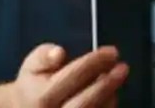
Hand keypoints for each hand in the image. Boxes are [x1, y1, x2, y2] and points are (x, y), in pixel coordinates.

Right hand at [9, 43, 127, 107]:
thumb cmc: (33, 86)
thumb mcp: (32, 66)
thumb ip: (44, 56)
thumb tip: (59, 53)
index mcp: (42, 97)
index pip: (72, 77)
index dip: (94, 62)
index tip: (112, 52)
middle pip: (85, 103)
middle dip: (107, 84)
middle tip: (122, 67)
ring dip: (110, 97)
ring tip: (117, 78)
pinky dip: (107, 106)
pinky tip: (111, 94)